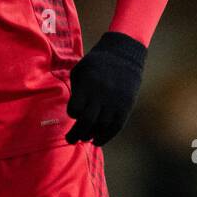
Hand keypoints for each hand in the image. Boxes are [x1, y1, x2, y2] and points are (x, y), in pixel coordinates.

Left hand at [65, 31, 146, 145]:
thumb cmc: (96, 64)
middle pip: (87, 122)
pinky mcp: (125, 107)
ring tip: (84, 138)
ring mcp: (114, 102)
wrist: (124, 55)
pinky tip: (97, 141)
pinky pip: (115, 127)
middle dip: (76, 134)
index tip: (73, 112)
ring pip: (101, 127)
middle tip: (70, 139)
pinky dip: (105, 137)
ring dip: (90, 136)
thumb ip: (75, 91)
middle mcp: (101, 95)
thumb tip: (73, 113)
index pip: (75, 109)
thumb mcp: (80, 70)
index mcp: (87, 85)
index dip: (72, 113)